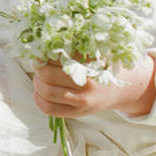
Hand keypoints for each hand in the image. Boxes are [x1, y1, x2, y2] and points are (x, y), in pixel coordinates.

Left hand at [31, 54, 155, 118]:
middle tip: (37, 63)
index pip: (58, 59)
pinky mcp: (76, 113)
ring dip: (37, 83)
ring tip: (39, 77)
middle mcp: (86, 86)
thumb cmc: (102, 67)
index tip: (39, 51)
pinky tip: (40, 91)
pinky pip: (49, 109)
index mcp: (90, 67)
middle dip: (38, 68)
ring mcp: (81, 102)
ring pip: (46, 93)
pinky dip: (38, 99)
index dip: (43, 55)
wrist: (119, 90)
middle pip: (48, 76)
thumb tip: (45, 42)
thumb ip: (73, 48)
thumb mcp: (93, 54)